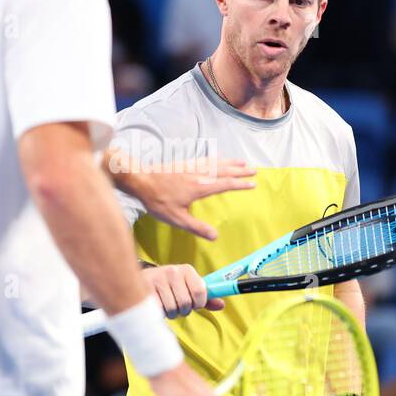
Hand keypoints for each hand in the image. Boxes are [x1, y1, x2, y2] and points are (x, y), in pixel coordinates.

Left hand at [124, 158, 255, 240]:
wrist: (141, 180)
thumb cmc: (158, 201)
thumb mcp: (177, 219)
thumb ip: (196, 227)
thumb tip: (215, 236)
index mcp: (200, 187)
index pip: (225, 184)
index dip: (240, 184)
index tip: (252, 183)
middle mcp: (199, 174)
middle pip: (224, 170)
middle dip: (240, 170)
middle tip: (254, 170)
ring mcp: (192, 166)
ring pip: (216, 162)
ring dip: (231, 162)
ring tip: (242, 161)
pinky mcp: (184, 163)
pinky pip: (205, 159)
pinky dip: (216, 158)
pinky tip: (218, 159)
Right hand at [141, 264, 223, 319]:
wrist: (144, 279)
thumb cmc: (171, 286)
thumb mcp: (189, 287)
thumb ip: (205, 297)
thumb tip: (221, 305)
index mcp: (187, 270)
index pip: (200, 292)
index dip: (199, 303)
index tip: (195, 304)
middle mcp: (172, 271)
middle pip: (186, 303)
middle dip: (184, 310)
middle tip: (178, 304)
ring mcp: (157, 279)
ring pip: (172, 309)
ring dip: (171, 313)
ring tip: (167, 304)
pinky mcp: (145, 289)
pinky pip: (159, 310)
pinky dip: (160, 313)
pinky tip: (158, 305)